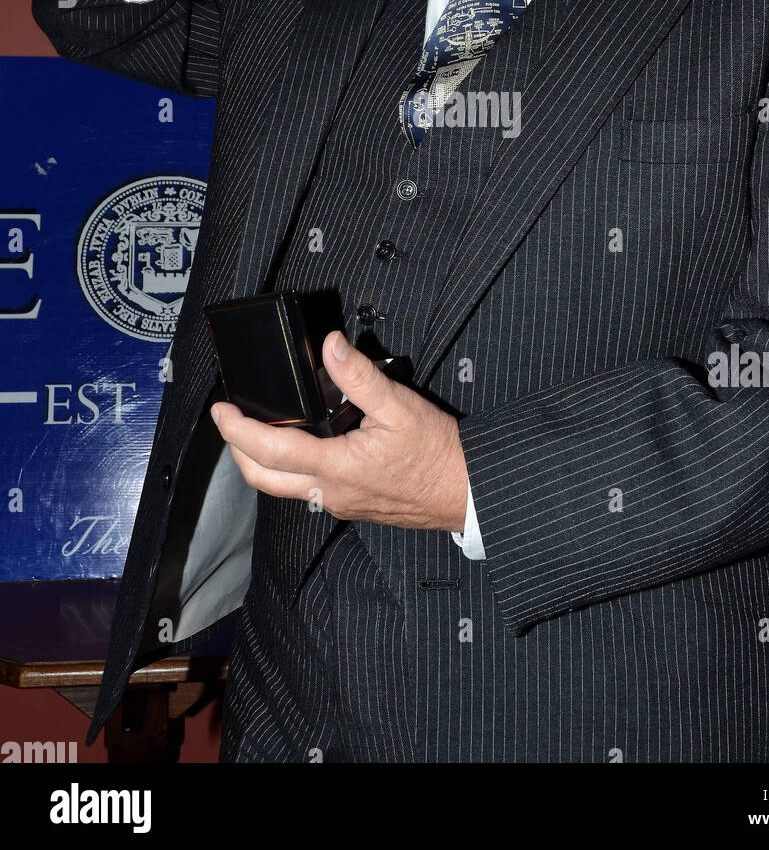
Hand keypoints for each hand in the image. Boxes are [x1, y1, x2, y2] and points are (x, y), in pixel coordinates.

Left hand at [210, 330, 470, 530]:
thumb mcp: (400, 406)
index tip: (221, 410)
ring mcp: (338, 502)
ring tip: (259, 429)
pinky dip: (290, 467)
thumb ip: (360, 376)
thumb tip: (331, 346)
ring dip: (262, 461)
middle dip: (237, 450)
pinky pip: (307, 489)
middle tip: (230, 420)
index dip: (237, 430)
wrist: (466, 493)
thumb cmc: (438, 455)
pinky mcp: (351, 504)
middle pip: (264, 478)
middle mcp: (329, 491)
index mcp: (336, 467)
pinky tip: (304, 445)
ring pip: (283, 487)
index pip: (269, 450)